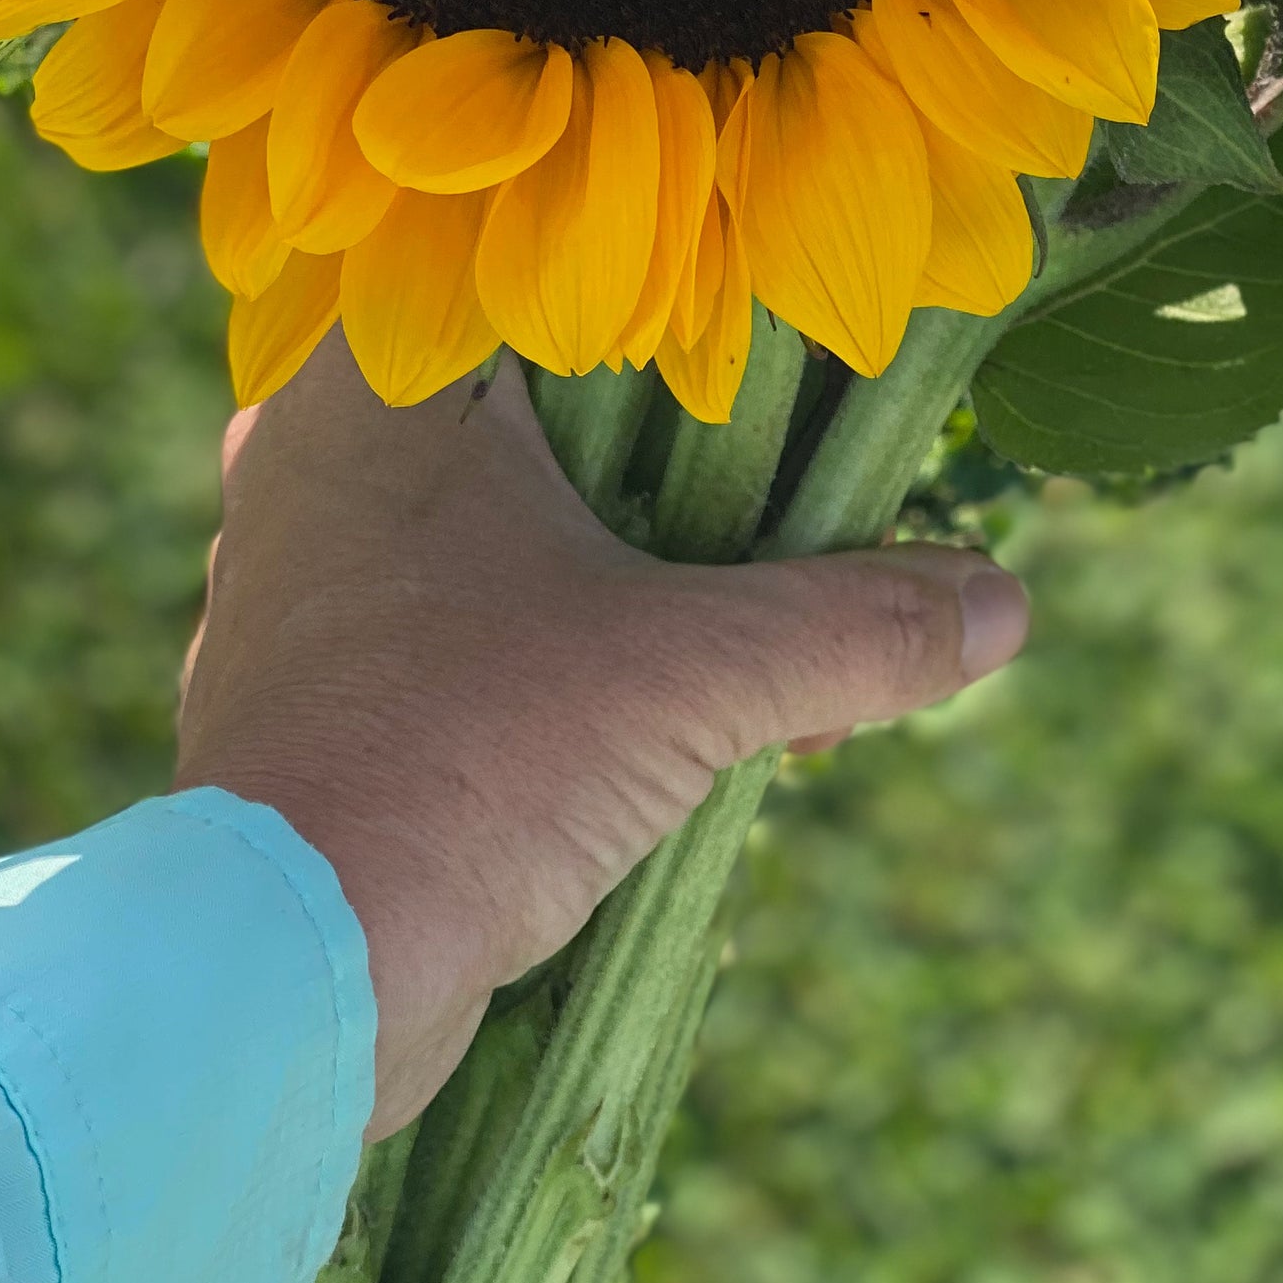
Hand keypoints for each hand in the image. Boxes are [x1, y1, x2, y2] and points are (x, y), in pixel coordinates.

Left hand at [173, 331, 1028, 1134]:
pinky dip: (556, 669)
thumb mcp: (696, 677)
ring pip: (504, 541)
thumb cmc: (468, 760)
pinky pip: (460, 638)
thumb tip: (1004, 604)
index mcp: (379, 384)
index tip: (805, 400)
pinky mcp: (302, 697)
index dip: (701, 351)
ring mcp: (298, 583)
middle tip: (796, 542)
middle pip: (548, 429)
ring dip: (627, 596)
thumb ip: (853, 623)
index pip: (567, 302)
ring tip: (745, 667)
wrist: (278, 979)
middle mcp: (312, 459)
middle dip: (683, 501)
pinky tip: (645, 734)